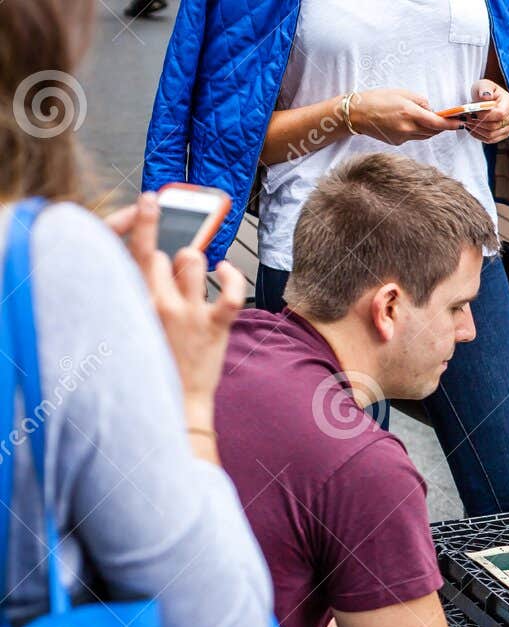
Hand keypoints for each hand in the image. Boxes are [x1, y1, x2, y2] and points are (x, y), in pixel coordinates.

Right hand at [105, 193, 244, 410]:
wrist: (178, 399)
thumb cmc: (160, 358)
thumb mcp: (138, 322)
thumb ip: (143, 289)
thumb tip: (158, 255)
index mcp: (133, 302)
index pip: (130, 251)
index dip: (143, 221)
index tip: (149, 200)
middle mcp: (156, 303)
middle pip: (160, 251)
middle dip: (168, 251)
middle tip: (175, 263)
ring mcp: (187, 314)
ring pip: (192, 259)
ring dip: (196, 260)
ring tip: (198, 272)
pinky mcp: (215, 325)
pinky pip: (230, 291)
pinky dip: (233, 276)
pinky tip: (226, 270)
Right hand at [348, 88, 454, 143]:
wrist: (356, 114)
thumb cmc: (377, 99)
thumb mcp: (400, 92)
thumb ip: (419, 101)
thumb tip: (431, 109)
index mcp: (409, 113)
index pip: (437, 123)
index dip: (451, 124)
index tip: (461, 123)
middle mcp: (408, 128)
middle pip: (433, 131)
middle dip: (441, 126)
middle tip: (447, 118)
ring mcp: (403, 138)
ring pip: (424, 135)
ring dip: (430, 129)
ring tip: (425, 118)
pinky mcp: (398, 142)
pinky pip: (413, 137)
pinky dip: (416, 131)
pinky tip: (406, 122)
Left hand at [463, 80, 508, 143]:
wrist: (485, 98)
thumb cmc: (484, 90)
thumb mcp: (483, 84)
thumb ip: (484, 89)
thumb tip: (486, 96)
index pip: (500, 114)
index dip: (485, 116)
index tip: (471, 113)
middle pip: (495, 126)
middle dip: (478, 123)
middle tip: (465, 118)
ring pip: (491, 135)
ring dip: (476, 129)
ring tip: (466, 122)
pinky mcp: (503, 134)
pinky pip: (490, 140)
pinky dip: (478, 135)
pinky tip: (470, 128)